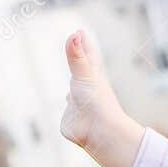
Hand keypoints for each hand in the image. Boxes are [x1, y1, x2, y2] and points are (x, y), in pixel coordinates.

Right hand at [61, 27, 143, 166]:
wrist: (100, 133)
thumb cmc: (97, 102)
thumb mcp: (85, 75)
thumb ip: (77, 56)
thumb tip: (75, 34)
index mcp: (91, 78)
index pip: (86, 58)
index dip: (83, 45)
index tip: (80, 33)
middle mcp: (85, 91)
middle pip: (81, 75)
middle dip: (78, 66)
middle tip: (77, 51)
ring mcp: (78, 107)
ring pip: (73, 97)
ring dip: (72, 94)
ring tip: (73, 91)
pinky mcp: (70, 121)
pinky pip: (67, 117)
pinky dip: (68, 118)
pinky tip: (74, 119)